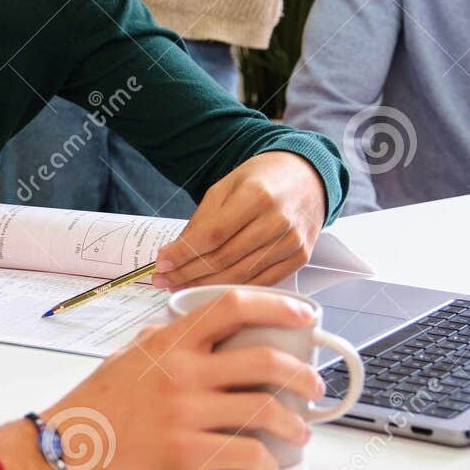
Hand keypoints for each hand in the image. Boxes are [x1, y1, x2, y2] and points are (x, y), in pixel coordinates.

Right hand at [0, 288, 325, 469]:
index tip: (302, 314)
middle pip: (264, 360)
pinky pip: (246, 454)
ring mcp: (185, 413)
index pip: (231, 307)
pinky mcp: (186, 454)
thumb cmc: (92, 409)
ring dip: (294, 425)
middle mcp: (181, 372)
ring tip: (298, 433)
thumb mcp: (126, 359)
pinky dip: (265, 463)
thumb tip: (182, 330)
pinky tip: (265, 466)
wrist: (63, 452)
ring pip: (265, 411)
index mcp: (168, 343)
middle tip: (313, 387)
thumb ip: (160, 342)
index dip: (276, 306)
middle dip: (303, 375)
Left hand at [151, 151, 326, 290]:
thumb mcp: (227, 185)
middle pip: (225, 259)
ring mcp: (292, 243)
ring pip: (241, 275)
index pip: (213, 234)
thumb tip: (176, 253)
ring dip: (205, 285)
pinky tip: (211, 290)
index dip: (184, 252)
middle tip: (162, 280)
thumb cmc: (262, 180)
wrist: (308, 178)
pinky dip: (233, 289)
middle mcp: (278, 221)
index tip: (160, 262)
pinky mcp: (300, 259)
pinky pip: (261, 282)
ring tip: (179, 287)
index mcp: (257, 195)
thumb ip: (203, 219)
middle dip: (188, 273)